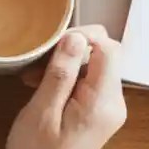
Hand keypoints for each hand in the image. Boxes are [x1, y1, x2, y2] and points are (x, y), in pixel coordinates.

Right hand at [6, 25, 126, 148]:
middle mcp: (113, 103)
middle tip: (38, 61)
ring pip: (93, 66)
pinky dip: (66, 76)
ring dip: (65, 63)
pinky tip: (43, 84)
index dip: (83, 36)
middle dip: (70, 50)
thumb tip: (76, 38)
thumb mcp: (42, 111)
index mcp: (103, 102)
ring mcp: (108, 108)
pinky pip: (88, 81)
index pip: (109, 48)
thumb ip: (61, 73)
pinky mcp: (98, 111)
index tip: (53, 43)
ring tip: (34, 76)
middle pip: (103, 55)